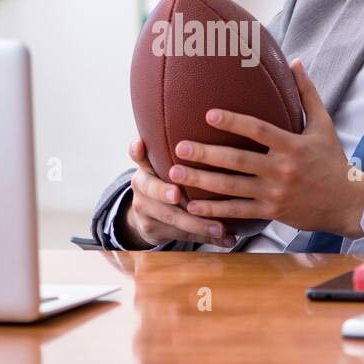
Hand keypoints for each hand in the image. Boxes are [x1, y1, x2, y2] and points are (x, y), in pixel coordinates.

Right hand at [117, 138, 237, 249]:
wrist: (144, 215)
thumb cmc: (165, 181)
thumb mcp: (161, 165)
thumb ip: (169, 151)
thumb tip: (207, 123)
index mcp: (145, 167)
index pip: (136, 156)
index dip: (137, 151)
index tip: (139, 144)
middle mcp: (141, 187)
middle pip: (151, 190)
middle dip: (163, 192)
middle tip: (177, 194)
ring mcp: (145, 211)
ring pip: (172, 219)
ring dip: (199, 224)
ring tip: (220, 228)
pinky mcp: (154, 231)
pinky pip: (184, 235)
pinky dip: (207, 238)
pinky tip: (227, 241)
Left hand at [169, 59, 363, 238]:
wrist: (347, 203)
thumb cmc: (332, 160)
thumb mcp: (324, 125)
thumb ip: (307, 94)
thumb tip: (295, 62)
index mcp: (293, 145)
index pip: (260, 130)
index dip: (234, 122)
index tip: (208, 114)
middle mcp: (282, 170)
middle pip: (239, 161)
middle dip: (207, 154)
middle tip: (180, 147)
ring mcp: (275, 193)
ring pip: (233, 188)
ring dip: (202, 182)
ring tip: (175, 174)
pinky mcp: (272, 212)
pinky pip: (239, 212)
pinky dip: (215, 210)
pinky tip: (192, 207)